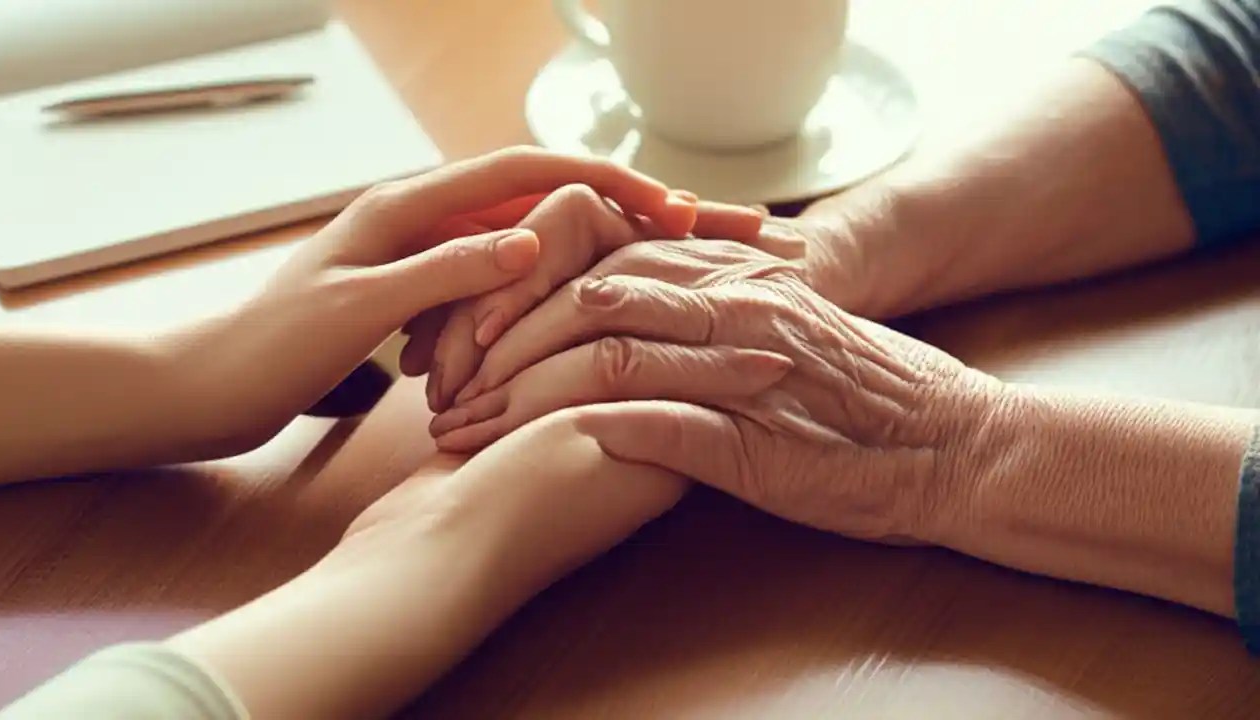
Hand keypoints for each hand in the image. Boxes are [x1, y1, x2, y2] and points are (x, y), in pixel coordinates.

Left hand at [186, 147, 717, 451]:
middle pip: (537, 193)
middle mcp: (421, 217)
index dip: (601, 179)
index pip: (523, 171)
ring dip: (589, 241)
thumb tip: (532, 240)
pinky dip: (546, 280)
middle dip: (614, 203)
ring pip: (525, 233)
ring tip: (654, 260)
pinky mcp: (419, 289)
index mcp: (405, 207)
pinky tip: (582, 302)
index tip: (666, 201)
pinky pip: (498, 274)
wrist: (210, 386)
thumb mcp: (358, 309)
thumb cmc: (271, 348)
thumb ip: (443, 272)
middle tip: (685, 227)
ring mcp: (422, 252)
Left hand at [432, 258, 1001, 542]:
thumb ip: (711, 312)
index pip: (605, 263)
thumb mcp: (783, 330)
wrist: (955, 444)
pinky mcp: (756, 443)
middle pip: (588, 299)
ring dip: (523, 391)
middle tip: (446, 378)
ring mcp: (744, 372)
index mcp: (734, 279)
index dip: (527, 294)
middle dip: (503, 337)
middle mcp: (733, 308)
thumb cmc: (863, 396)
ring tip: (466, 425)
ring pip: (608, 355)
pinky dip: (595, 429)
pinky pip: (662, 422)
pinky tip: (546, 445)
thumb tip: (632, 313)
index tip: (472, 333)